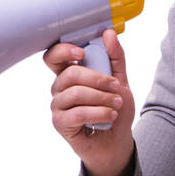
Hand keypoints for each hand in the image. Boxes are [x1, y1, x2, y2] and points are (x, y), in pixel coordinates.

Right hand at [44, 27, 135, 175]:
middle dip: (98, 79)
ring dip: (102, 98)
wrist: (117, 142)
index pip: (54, 56)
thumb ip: (115, 58)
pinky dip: (98, 113)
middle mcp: (60, 88)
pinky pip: (77, 113)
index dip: (63, 51)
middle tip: (116, 87)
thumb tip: (109, 33)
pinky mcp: (60, 123)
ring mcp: (58, 106)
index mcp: (70, 74)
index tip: (82, 53)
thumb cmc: (114, 110)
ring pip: (75, 94)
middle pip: (70, 74)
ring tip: (117, 105)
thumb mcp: (120, 82)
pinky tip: (110, 116)